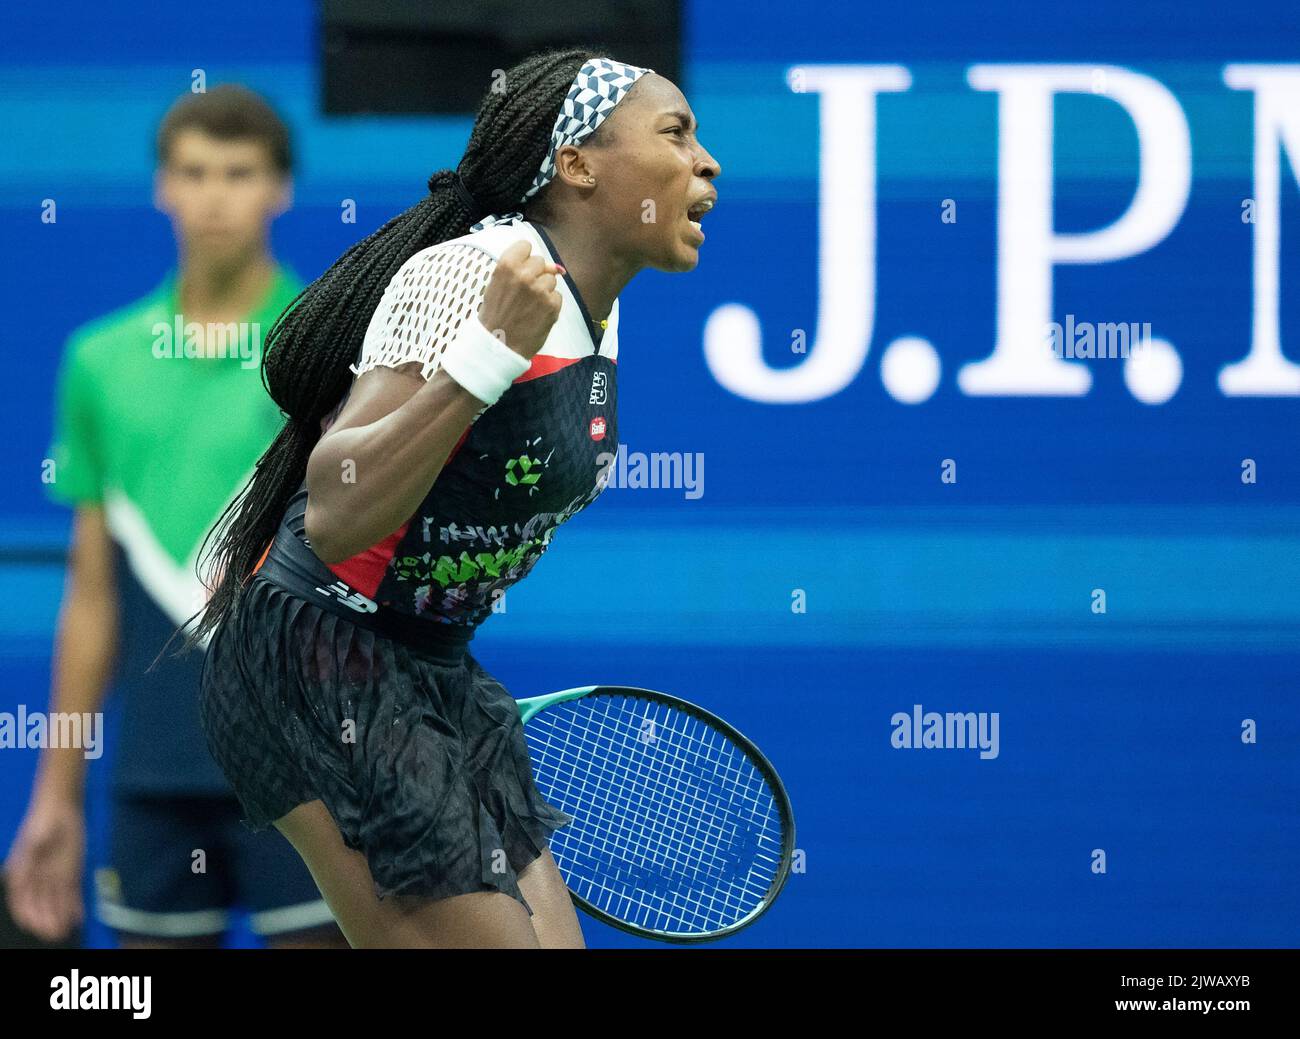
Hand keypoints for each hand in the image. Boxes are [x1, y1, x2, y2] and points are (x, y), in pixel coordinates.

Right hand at [5, 792, 85, 942]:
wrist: (61, 809)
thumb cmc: (42, 824)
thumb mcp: (33, 842)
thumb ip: (26, 862)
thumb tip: (17, 882)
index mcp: (21, 875)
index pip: (21, 902)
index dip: (27, 915)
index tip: (33, 926)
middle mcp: (37, 880)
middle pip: (40, 906)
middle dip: (46, 921)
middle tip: (54, 934)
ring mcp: (54, 877)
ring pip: (56, 903)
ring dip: (60, 918)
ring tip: (66, 931)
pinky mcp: (70, 872)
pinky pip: (72, 893)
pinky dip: (74, 906)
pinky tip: (78, 918)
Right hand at [476, 239, 564, 359]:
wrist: (498, 345)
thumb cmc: (495, 316)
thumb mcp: (497, 285)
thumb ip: (519, 269)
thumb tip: (554, 266)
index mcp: (507, 265)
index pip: (526, 245)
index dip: (524, 258)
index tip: (520, 269)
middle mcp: (525, 274)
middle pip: (540, 262)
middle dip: (535, 274)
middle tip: (524, 293)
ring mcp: (540, 290)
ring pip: (551, 279)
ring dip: (544, 290)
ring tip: (529, 306)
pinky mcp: (552, 305)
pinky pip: (557, 296)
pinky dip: (550, 304)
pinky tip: (536, 314)